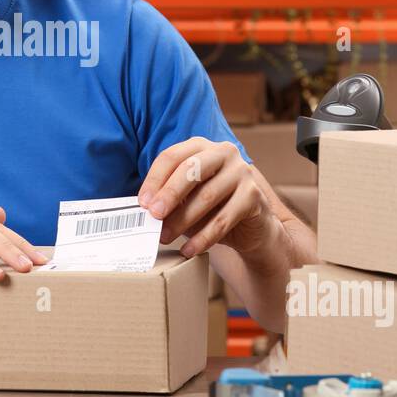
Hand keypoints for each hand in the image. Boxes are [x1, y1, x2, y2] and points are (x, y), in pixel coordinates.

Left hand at [137, 138, 275, 260]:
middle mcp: (223, 152)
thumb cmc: (212, 208)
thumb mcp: (187, 198)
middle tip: (153, 216)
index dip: (154, 180)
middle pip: (191, 169)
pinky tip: (189, 249)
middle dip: (169, 193)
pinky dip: (204, 237)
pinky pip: (224, 219)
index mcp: (200, 147)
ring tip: (166, 237)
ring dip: (183, 220)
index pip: (172, 157)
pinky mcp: (254, 196)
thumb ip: (168, 198)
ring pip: (207, 195)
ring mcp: (242, 172)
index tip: (142, 203)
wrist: (251, 227)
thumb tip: (144, 210)